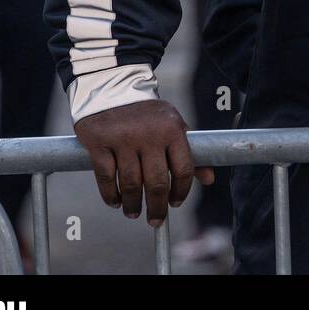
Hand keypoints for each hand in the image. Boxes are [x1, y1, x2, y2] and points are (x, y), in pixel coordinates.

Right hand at [73, 100, 213, 225]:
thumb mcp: (174, 127)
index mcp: (173, 130)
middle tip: (155, 220)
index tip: (176, 203)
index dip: (181, 192)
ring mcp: (123, 139)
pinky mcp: (99, 142)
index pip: (183, 169)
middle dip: (157, 207)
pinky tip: (116, 202)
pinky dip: (110, 195)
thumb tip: (209, 180)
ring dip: (133, 204)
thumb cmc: (149, 115)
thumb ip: (190, 153)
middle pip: (157, 182)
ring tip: (133, 212)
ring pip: (130, 183)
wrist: (113, 89)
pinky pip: (106, 177)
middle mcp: (149, 135)